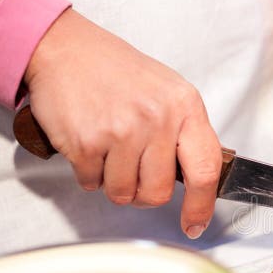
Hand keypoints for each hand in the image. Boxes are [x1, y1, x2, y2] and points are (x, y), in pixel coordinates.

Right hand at [23, 9, 222, 238]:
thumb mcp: (168, 93)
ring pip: (123, 193)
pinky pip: (92, 183)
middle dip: (144, 192)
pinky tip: (90, 144)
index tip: (195, 224)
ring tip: (110, 150)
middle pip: (159, 192)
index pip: (206, 169)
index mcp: (185, 107)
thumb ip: (185, 133)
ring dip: (114, 183)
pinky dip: (88, 172)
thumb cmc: (118, 72)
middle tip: (134, 170)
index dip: (202, 205)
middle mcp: (157, 119)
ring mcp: (122, 131)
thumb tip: (198, 179)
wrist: (66, 49)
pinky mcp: (87, 142)